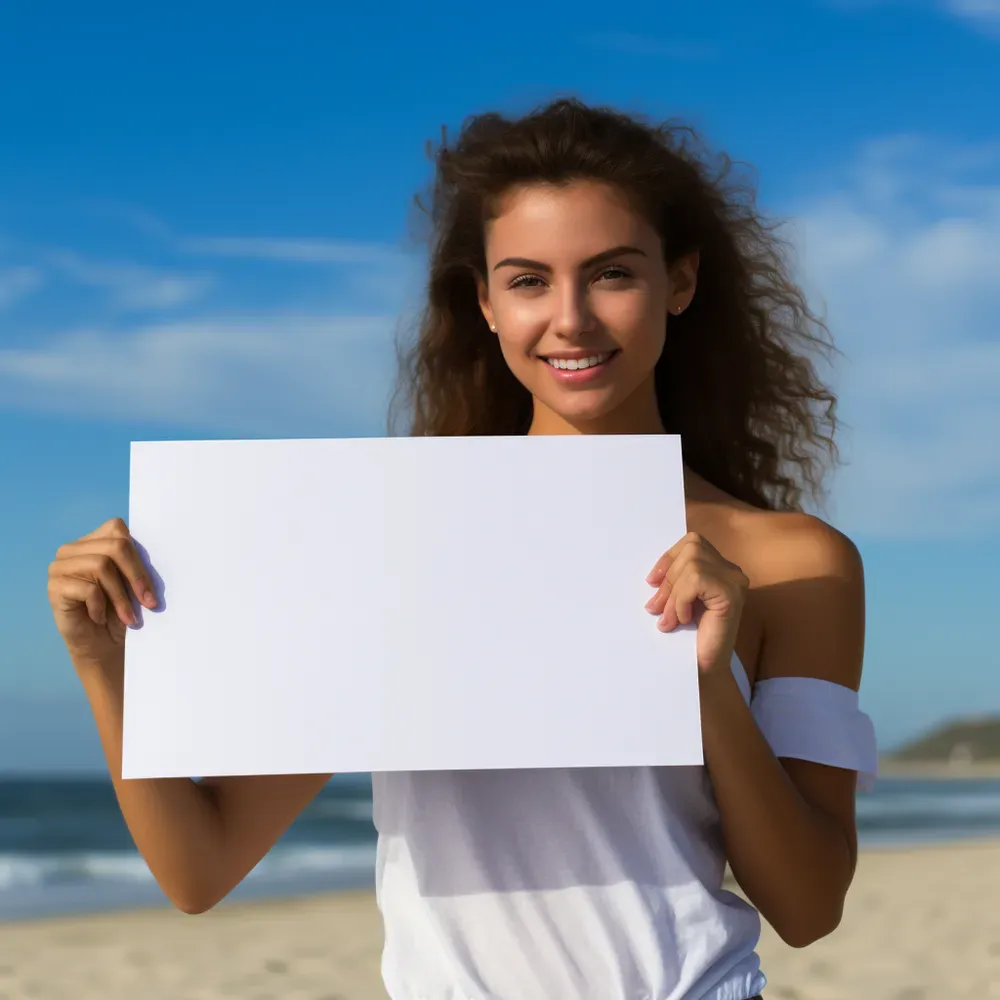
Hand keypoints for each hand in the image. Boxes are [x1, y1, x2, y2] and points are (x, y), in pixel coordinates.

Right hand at [48, 518, 157, 671]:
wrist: (103, 646)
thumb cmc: (121, 611)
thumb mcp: (134, 583)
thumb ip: (137, 562)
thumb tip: (159, 548)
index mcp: (92, 541)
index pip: (117, 529)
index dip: (138, 558)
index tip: (151, 588)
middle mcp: (72, 549)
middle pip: (114, 546)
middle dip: (136, 577)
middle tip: (148, 603)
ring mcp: (60, 567)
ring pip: (101, 565)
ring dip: (121, 597)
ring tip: (128, 617)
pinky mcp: (55, 586)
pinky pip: (88, 589)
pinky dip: (100, 606)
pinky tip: (99, 618)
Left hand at [644, 532, 748, 677]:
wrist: (703, 669)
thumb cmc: (689, 637)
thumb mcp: (676, 600)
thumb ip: (673, 581)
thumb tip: (654, 576)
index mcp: (720, 568)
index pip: (692, 543)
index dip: (668, 558)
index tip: (652, 581)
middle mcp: (732, 571)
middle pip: (691, 549)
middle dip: (668, 579)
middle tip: (656, 608)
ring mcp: (735, 581)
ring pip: (692, 564)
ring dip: (673, 594)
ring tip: (670, 618)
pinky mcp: (732, 593)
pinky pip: (696, 580)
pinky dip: (682, 600)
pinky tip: (684, 620)